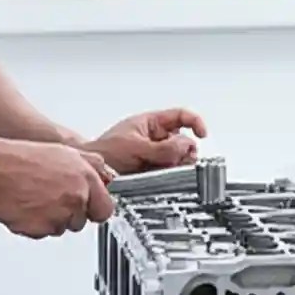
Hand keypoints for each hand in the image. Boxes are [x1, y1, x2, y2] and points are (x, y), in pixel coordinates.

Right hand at [0, 142, 116, 237]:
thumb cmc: (25, 159)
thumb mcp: (66, 152)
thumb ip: (92, 166)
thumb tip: (108, 176)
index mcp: (85, 179)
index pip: (105, 209)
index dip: (94, 209)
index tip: (88, 207)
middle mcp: (75, 198)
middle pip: (80, 221)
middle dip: (70, 213)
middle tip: (51, 197)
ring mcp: (58, 215)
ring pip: (61, 228)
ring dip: (51, 218)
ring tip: (36, 197)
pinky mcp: (39, 229)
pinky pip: (42, 233)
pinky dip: (35, 224)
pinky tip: (27, 205)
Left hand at [83, 107, 208, 174]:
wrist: (91, 172)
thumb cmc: (104, 153)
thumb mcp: (136, 148)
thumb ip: (163, 148)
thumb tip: (187, 145)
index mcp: (150, 123)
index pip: (180, 116)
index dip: (195, 123)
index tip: (202, 135)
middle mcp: (154, 137)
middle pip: (183, 140)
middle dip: (185, 151)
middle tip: (180, 161)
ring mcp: (154, 154)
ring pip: (178, 158)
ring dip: (177, 165)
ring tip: (165, 170)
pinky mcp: (152, 170)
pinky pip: (169, 171)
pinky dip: (170, 175)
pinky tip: (160, 177)